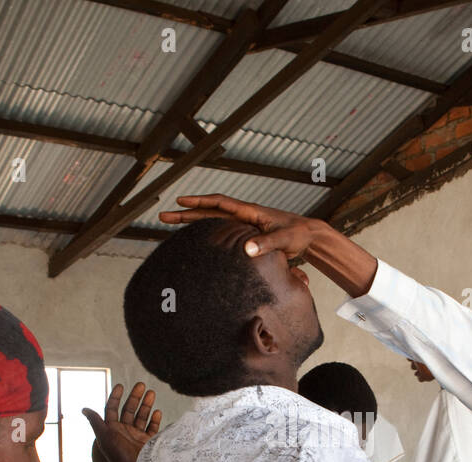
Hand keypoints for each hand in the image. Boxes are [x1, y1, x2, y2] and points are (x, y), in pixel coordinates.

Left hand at [83, 383, 160, 461]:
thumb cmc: (116, 455)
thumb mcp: (103, 437)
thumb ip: (95, 421)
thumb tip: (84, 408)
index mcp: (111, 429)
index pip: (112, 409)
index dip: (115, 397)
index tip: (121, 385)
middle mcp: (123, 431)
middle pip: (129, 409)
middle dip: (135, 397)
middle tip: (141, 384)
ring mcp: (136, 436)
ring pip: (141, 416)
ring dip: (146, 405)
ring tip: (152, 393)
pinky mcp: (147, 442)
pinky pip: (151, 428)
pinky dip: (155, 420)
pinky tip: (157, 412)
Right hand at [158, 194, 319, 260]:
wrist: (308, 235)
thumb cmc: (299, 234)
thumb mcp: (285, 240)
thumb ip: (268, 244)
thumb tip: (246, 249)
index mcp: (250, 212)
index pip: (220, 203)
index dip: (199, 202)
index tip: (180, 201)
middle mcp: (243, 215)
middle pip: (209, 211)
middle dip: (185, 213)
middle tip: (163, 215)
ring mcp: (243, 223)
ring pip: (211, 220)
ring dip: (191, 221)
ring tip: (169, 223)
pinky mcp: (245, 233)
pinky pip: (220, 230)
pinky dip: (205, 231)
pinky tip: (194, 238)